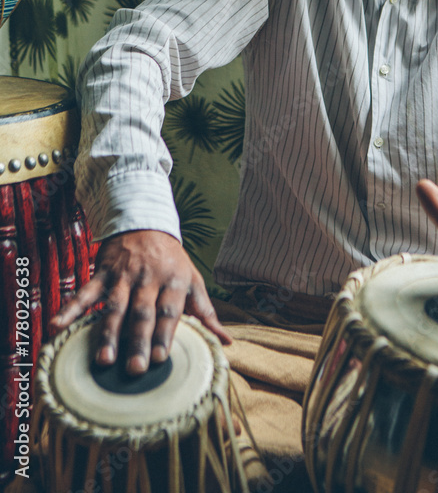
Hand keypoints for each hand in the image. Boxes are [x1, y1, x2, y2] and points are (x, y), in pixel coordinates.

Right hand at [51, 229, 231, 373]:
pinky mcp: (103, 272)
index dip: (164, 333)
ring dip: (107, 332)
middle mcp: (149, 279)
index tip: (159, 359)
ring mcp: (124, 276)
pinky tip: (57, 326)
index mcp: (174, 280)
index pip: (169, 310)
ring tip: (103, 359)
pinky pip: (85, 292)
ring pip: (115, 306)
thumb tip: (226, 342)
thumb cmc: (173, 259)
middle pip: (142, 312)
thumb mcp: (193, 279)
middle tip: (133, 369)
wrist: (145, 221)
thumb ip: (206, 312)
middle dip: (137, 341)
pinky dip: (71, 309)